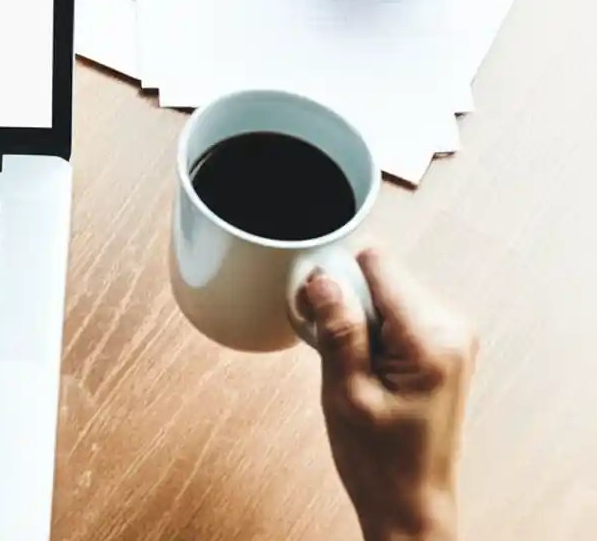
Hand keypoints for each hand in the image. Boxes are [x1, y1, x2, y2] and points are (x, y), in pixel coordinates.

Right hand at [300, 248, 477, 540]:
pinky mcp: (441, 345)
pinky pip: (394, 313)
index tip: (315, 310)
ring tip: (346, 363)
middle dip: (343, 301)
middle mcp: (451, 328)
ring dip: (355, 318)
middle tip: (327, 348)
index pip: (376, 263)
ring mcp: (450, 336)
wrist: (411, 502)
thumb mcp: (346, 393)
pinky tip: (360, 363)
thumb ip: (338, 329)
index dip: (336, 280)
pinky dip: (369, 330)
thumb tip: (323, 278)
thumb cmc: (382, 462)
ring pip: (384, 292)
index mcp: (432, 337)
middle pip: (380, 275)